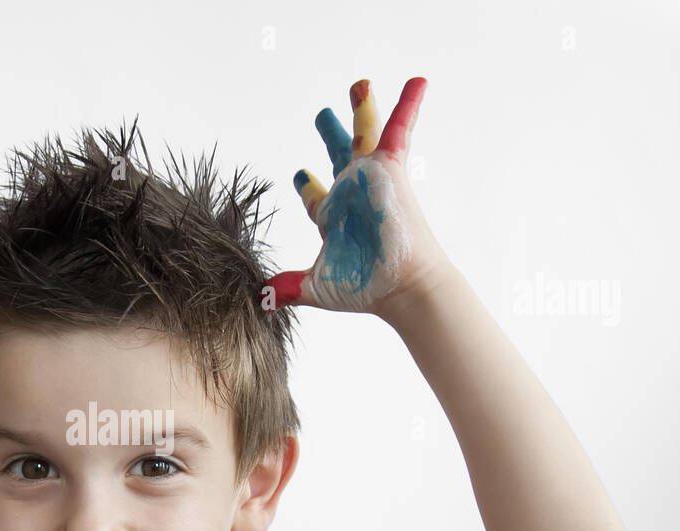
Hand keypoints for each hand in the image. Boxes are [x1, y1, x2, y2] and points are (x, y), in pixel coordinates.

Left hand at [266, 78, 449, 318]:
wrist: (398, 286)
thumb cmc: (363, 288)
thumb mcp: (314, 287)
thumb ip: (286, 288)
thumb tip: (261, 300)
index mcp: (333, 218)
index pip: (316, 197)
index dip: (307, 186)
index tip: (300, 175)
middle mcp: (352, 195)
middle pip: (338, 157)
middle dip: (331, 135)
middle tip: (323, 115)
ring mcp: (371, 180)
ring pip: (364, 135)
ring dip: (362, 110)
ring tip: (359, 84)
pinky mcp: (391, 170)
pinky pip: (400, 129)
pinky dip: (408, 104)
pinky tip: (418, 80)